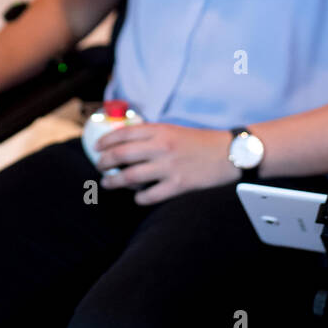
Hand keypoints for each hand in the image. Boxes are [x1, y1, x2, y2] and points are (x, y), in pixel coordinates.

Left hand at [94, 121, 237, 204]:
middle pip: (120, 155)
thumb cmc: (201, 142)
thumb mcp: (174, 130)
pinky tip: (138, 197)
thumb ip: (151, 135)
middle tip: (99, 167)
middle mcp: (161, 147)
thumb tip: (124, 144)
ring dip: (114, 182)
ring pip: (130, 177)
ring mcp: (169, 167)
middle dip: (104, 163)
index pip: (123, 134)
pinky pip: (149, 195)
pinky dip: (139, 197)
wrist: (230, 153)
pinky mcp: (178, 185)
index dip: (105, 142)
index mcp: (160, 130)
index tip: (96, 149)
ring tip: (108, 184)